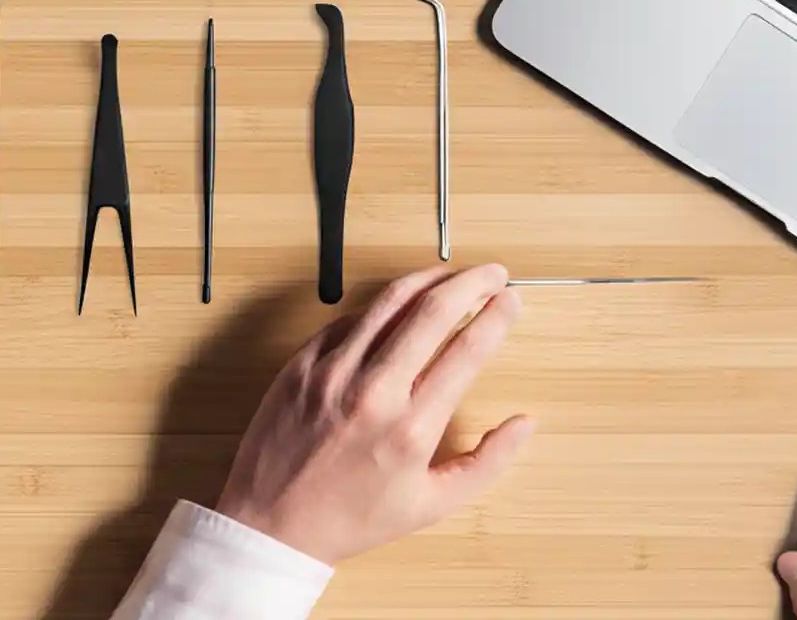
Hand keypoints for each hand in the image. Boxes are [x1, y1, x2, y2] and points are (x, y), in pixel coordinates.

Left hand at [216, 264, 534, 564]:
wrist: (271, 523)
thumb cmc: (351, 518)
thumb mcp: (431, 505)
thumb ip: (486, 463)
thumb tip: (525, 422)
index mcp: (412, 428)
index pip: (467, 351)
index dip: (497, 317)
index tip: (512, 300)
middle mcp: (373, 393)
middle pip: (432, 312)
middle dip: (471, 283)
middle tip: (492, 273)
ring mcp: (332, 373)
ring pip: (388, 303)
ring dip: (426, 280)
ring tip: (450, 275)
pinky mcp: (301, 364)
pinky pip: (347, 320)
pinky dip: (379, 306)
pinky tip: (397, 304)